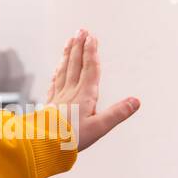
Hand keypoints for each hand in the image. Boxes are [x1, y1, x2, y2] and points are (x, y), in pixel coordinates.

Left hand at [44, 28, 138, 152]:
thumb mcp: (99, 127)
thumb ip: (117, 113)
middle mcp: (70, 92)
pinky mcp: (49, 106)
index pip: (90, 69)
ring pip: (63, 71)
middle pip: (75, 65)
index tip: (91, 37)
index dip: (91, 52)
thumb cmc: (70, 139)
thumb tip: (135, 101)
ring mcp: (58, 98)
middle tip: (80, 31)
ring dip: (67, 55)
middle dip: (79, 47)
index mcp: (84, 95)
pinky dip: (57, 73)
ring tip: (69, 42)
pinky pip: (54, 84)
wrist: (42, 147)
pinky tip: (56, 70)